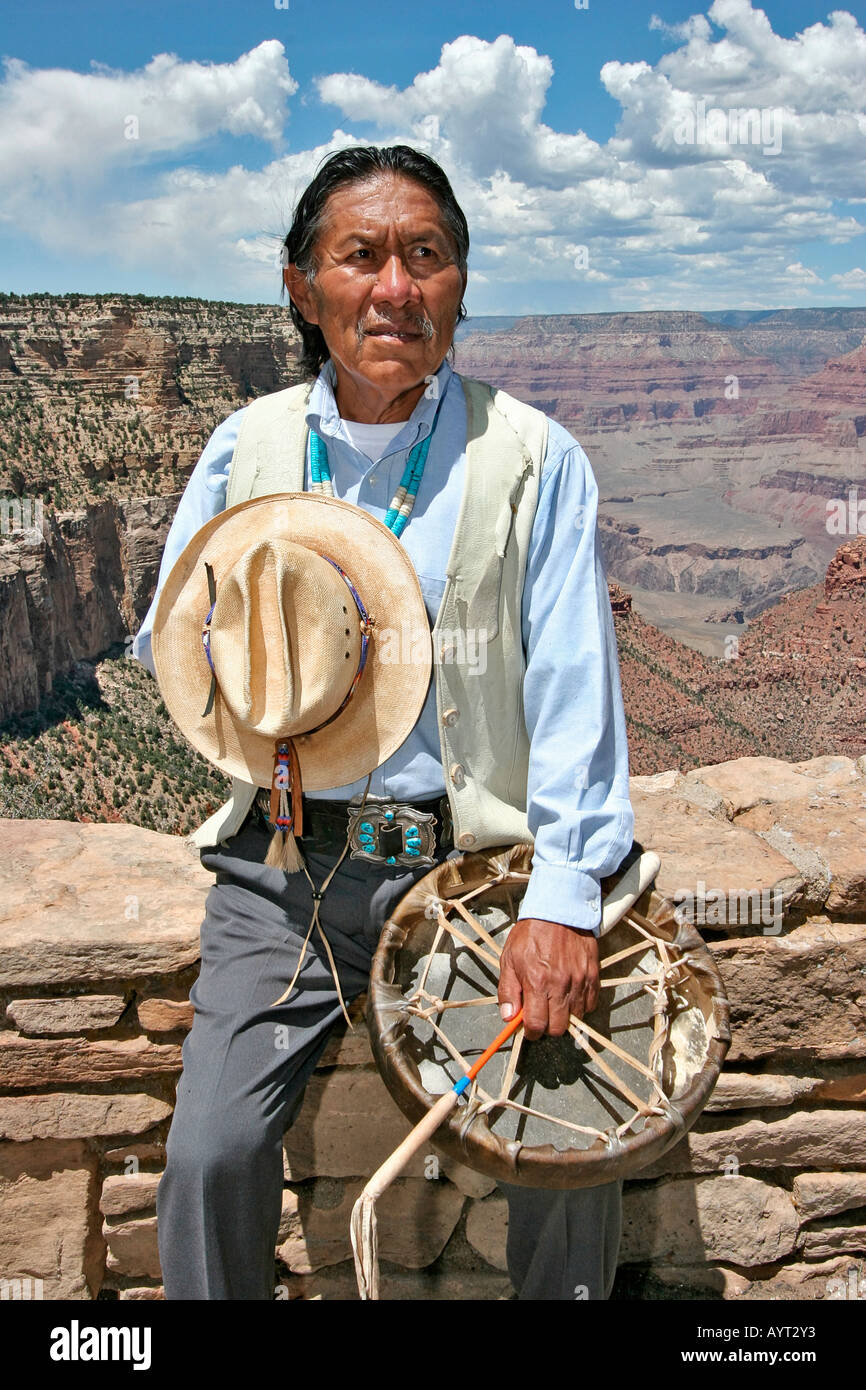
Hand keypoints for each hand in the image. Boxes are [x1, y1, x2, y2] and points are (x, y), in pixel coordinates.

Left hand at [498, 917, 598, 1040]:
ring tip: (555, 1003)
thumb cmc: (530, 934)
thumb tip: (508, 1017)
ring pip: (575, 1018)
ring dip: (565, 1017)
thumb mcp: (509, 959)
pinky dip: (581, 1006)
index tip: (529, 1028)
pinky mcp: (593, 975)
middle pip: (558, 1028)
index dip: (531, 1032)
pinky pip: (590, 1004)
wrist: (558, 910)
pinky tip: (570, 995)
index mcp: (537, 982)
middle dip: (547, 1027)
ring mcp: (579, 981)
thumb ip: (508, 990)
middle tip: (542, 1016)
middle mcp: (560, 985)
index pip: (536, 1025)